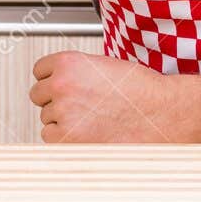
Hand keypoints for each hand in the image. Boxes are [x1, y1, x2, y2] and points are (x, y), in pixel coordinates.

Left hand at [29, 51, 170, 142]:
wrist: (162, 113)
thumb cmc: (141, 91)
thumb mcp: (105, 66)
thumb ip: (77, 71)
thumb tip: (61, 81)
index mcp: (69, 63)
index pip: (39, 71)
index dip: (52, 79)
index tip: (60, 86)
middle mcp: (62, 85)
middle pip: (38, 95)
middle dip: (55, 100)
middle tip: (78, 106)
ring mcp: (63, 112)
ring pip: (46, 118)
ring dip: (62, 120)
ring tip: (90, 120)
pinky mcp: (68, 137)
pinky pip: (52, 138)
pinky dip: (65, 138)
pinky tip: (87, 133)